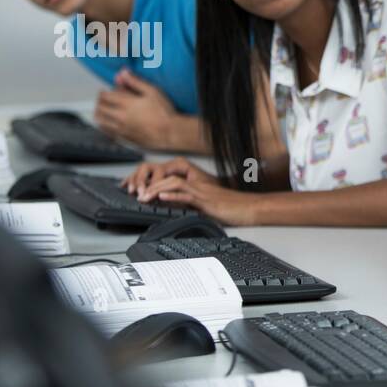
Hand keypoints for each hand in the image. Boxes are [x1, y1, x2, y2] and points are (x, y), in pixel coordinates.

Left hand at [93, 69, 177, 148]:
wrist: (170, 132)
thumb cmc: (164, 112)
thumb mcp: (152, 91)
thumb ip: (135, 81)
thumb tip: (123, 72)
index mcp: (127, 103)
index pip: (105, 96)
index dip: (102, 92)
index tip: (105, 91)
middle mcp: (121, 116)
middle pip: (100, 108)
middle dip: (99, 103)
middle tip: (103, 101)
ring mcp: (122, 128)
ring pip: (101, 122)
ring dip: (99, 115)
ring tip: (103, 112)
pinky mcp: (125, 138)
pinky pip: (108, 132)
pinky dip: (105, 127)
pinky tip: (109, 124)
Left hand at [121, 157, 258, 225]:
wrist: (251, 209)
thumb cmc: (233, 209)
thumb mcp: (206, 207)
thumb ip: (190, 205)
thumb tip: (173, 208)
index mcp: (195, 185)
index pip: (169, 178)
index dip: (152, 182)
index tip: (138, 191)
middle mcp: (197, 184)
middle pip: (167, 177)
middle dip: (149, 184)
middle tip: (135, 194)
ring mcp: (202, 191)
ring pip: (174, 183)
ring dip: (156, 189)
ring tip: (143, 197)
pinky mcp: (207, 200)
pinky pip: (187, 194)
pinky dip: (173, 195)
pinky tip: (162, 197)